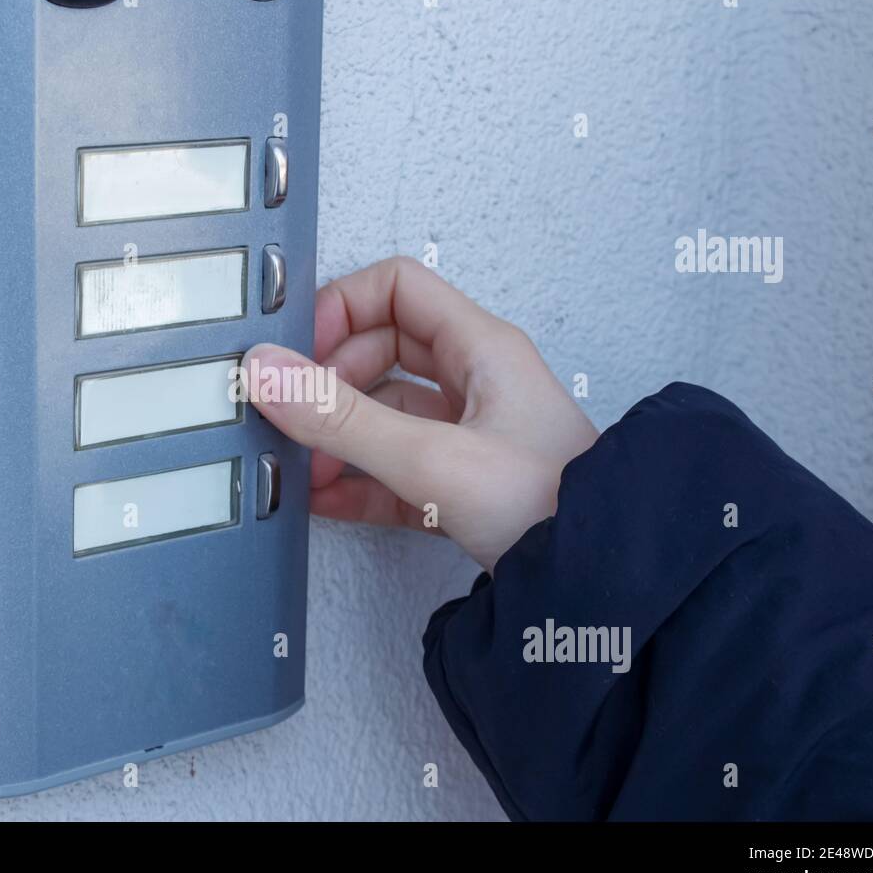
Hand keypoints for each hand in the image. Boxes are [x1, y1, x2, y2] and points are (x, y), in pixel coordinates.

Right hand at [243, 256, 598, 569]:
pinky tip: (325, 499)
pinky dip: (356, 481)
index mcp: (481, 349)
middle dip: (332, 381)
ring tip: (304, 465)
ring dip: (339, 437)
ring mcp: (469, 435)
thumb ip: (343, 419)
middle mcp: (476, 383)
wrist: (603, 583)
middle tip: (295, 414)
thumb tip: (270, 374)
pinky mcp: (462, 486)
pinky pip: (394, 468)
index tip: (299, 352)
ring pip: (385, 413)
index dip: (341, 309)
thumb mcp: (432, 458)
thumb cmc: (552, 508)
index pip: (396, 289)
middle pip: (381, 350)